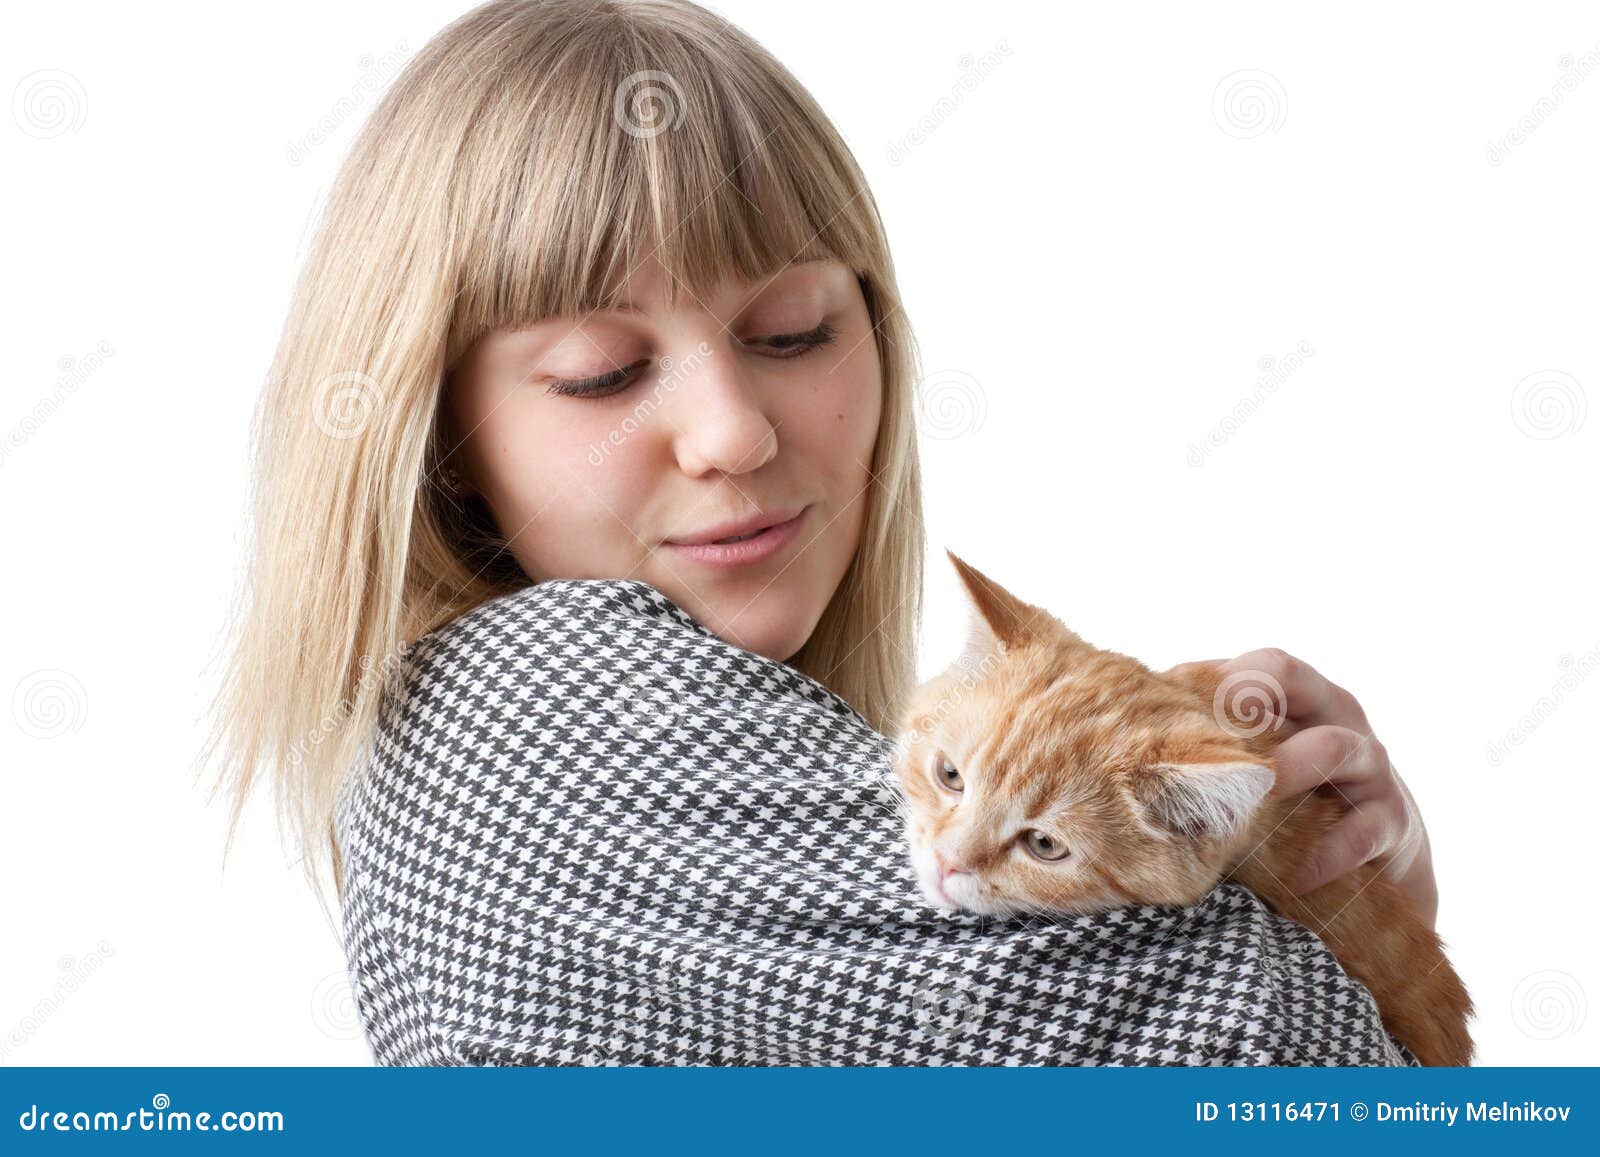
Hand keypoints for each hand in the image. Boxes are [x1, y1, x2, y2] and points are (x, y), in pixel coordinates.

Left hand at [1165, 648, 1437, 928]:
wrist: (1374, 862)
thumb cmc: (1293, 801)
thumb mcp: (1254, 766)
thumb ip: (1207, 743)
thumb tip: (1129, 731)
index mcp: (1299, 698)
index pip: (1266, 666)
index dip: (1224, 679)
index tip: (1178, 710)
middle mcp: (1338, 718)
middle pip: (1300, 680)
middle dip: (1252, 700)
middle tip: (1210, 734)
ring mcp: (1371, 766)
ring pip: (1339, 746)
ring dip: (1292, 768)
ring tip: (1252, 800)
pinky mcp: (1393, 822)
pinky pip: (1365, 830)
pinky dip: (1329, 853)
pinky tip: (1296, 875)